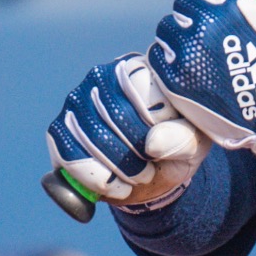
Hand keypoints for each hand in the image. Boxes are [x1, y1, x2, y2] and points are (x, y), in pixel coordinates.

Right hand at [46, 54, 209, 203]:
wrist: (151, 172)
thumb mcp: (194, 142)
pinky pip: (69, 155)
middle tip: (149, 171)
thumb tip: (153, 144)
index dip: (155, 123)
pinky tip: (114, 187)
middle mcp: (104, 76)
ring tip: (136, 179)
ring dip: (118, 170)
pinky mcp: (60, 129)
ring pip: (92, 137)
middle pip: (115, 115)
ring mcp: (78, 101)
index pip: (141, 87)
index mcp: (140, 69)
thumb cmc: (177, 145)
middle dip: (136, 153)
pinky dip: (95, 179)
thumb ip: (183, 138)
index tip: (169, 144)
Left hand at [148, 0, 255, 175]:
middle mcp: (204, 20)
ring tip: (202, 55)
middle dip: (198, 14)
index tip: (224, 4)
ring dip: (182, 36)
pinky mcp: (173, 77)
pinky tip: (192, 70)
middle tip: (214, 34)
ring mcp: (186, 50)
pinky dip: (171, 60)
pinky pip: (159, 55)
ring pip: (168, 28)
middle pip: (185, 2)